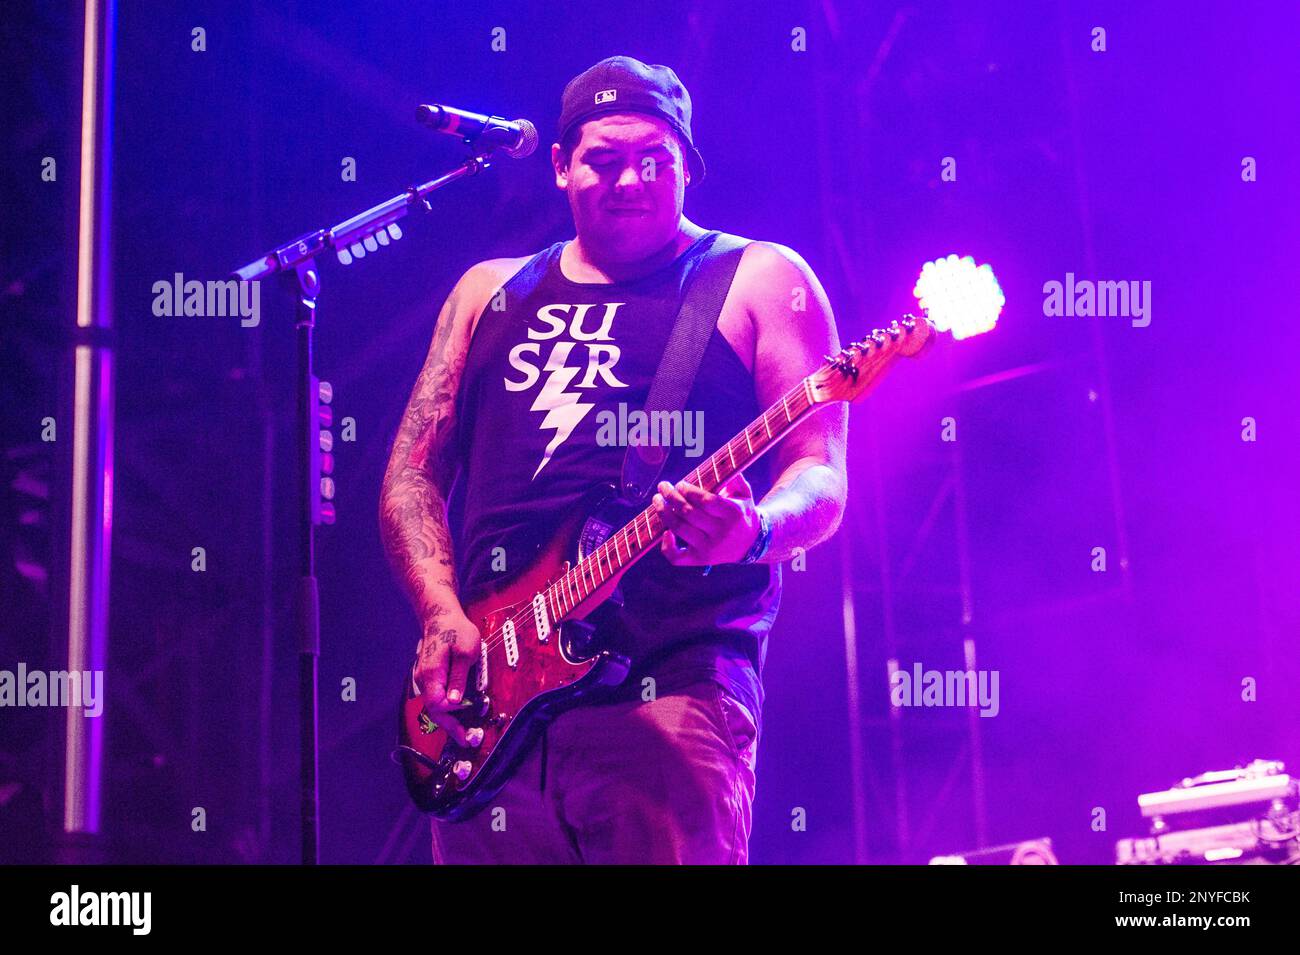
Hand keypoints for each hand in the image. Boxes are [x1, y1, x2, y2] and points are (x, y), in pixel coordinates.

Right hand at [412, 610, 480, 746]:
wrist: (441, 615)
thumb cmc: (456, 630)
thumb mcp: (466, 652)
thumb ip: (459, 678)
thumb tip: (455, 702)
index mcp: (432, 674)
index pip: (438, 705)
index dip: (453, 715)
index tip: (468, 721)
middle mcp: (424, 678)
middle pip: (433, 709)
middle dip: (449, 726)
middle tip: (465, 738)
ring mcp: (425, 676)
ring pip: (434, 703)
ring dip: (448, 717)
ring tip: (462, 729)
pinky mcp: (429, 674)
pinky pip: (436, 694)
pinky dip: (446, 705)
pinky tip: (457, 711)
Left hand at [654, 473, 761, 565]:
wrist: (750, 544)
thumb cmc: (742, 513)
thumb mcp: (744, 494)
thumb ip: (735, 478)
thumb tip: (720, 465)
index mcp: (733, 514)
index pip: (706, 501)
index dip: (689, 491)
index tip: (680, 484)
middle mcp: (721, 533)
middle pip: (689, 513)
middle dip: (671, 497)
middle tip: (663, 487)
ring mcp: (709, 548)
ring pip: (680, 529)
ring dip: (664, 512)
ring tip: (657, 500)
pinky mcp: (700, 559)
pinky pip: (677, 558)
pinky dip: (667, 546)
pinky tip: (664, 532)